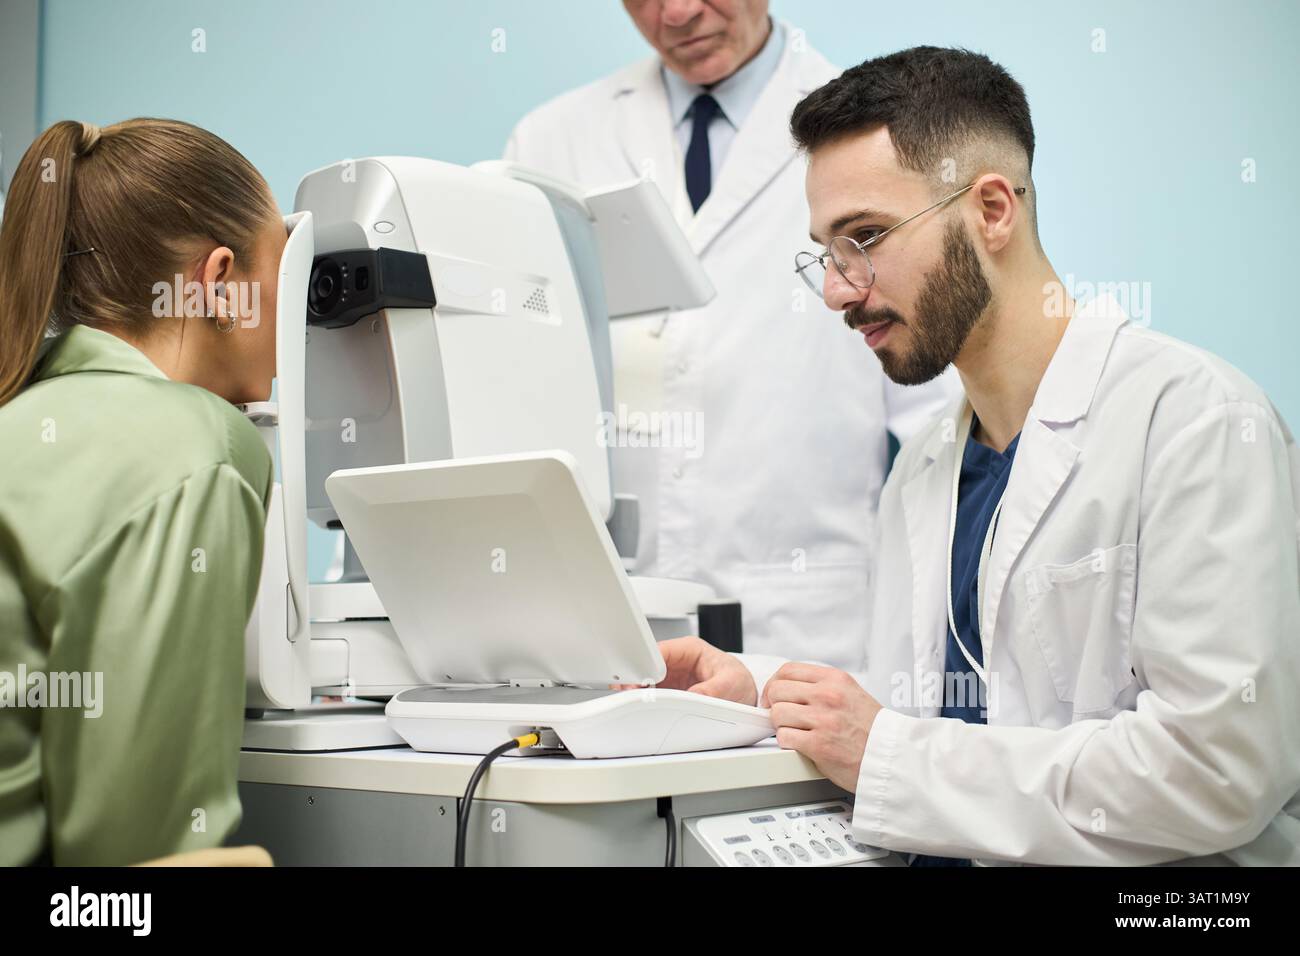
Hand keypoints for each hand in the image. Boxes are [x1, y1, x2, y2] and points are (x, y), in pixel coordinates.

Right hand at [616, 636, 756, 705]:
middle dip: (636, 679)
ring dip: (638, 692)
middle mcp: (677, 660)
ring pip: (644, 681)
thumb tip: (694, 696)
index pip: (659, 651)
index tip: (641, 681)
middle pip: (646, 666)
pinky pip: (650, 694)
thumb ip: (713, 690)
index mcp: (690, 649)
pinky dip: (644, 701)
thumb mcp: (732, 684)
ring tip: (635, 704)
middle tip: (631, 694)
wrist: (745, 697)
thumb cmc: (739, 682)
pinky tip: (642, 709)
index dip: (647, 665)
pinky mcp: (668, 692)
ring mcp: (670, 677)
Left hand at [763, 663, 881, 790]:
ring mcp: (823, 720)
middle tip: (781, 717)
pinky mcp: (819, 745)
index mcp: (835, 679)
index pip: (788, 670)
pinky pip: (784, 737)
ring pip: (777, 714)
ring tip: (795, 732)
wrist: (890, 755)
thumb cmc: (871, 728)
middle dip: (774, 705)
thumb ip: (822, 686)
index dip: (774, 683)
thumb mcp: (850, 692)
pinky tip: (799, 744)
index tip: (774, 696)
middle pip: (777, 691)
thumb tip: (788, 686)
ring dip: (781, 726)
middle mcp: (828, 695)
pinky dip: (787, 743)